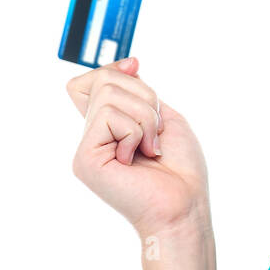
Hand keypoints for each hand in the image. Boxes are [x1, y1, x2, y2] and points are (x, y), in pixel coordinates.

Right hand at [66, 57, 209, 236]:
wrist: (184, 204)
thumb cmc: (181, 168)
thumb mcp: (162, 117)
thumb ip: (138, 93)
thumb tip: (128, 65)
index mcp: (109, 128)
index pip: (90, 82)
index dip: (112, 68)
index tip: (136, 66)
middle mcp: (93, 136)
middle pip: (103, 81)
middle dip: (143, 97)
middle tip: (156, 131)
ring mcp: (86, 148)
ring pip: (108, 94)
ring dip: (145, 117)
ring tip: (151, 147)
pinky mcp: (85, 158)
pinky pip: (109, 115)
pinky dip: (136, 131)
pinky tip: (139, 157)